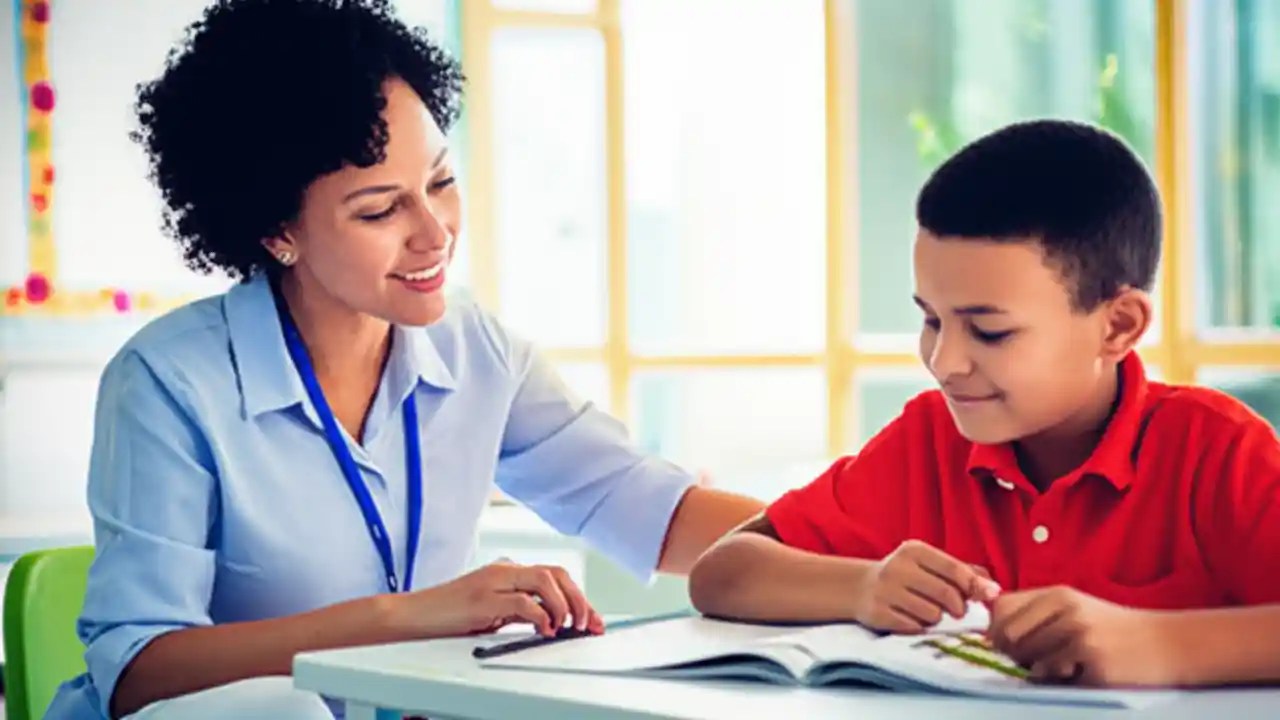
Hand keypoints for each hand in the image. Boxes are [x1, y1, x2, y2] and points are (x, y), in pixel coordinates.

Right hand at [393, 560, 604, 638]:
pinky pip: (522, 602)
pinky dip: (540, 615)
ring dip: (564, 605)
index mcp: (508, 572)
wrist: (413, 614)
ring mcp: (494, 583)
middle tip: (588, 624)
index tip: (594, 619)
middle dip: (579, 599)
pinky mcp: (483, 599)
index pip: (555, 575)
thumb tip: (551, 622)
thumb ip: (519, 610)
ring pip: (544, 581)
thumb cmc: (449, 615)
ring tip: (568, 627)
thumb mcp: (493, 612)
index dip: (579, 596)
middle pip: (557, 573)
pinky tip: (544, 629)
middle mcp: (504, 571)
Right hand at [852, 539, 1000, 632]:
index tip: (990, 596)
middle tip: (958, 612)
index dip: (975, 585)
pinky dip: (919, 627)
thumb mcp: (930, 565)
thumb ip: (963, 573)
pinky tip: (911, 619)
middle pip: (946, 594)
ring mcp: (885, 591)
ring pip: (932, 614)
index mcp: (913, 550)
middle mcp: (897, 567)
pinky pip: (914, 628)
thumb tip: (994, 590)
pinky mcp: (878, 613)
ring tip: (927, 612)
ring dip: (937, 619)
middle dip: (959, 607)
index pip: (953, 568)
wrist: (861, 587)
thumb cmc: (906, 576)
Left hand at [988, 586, 1181, 685]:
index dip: (998, 631)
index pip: (1002, 610)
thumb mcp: (1073, 609)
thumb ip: (1035, 616)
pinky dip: (1061, 680)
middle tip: (1038, 660)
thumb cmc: (1113, 629)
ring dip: (1040, 670)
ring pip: (1029, 660)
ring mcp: (1079, 633)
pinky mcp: (1092, 659)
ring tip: (1067, 664)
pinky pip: (1053, 677)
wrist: (1165, 644)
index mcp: (1056, 594)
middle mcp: (1065, 609)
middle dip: (1015, 655)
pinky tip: (1083, 671)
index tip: (1009, 645)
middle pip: (1009, 637)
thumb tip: (991, 636)